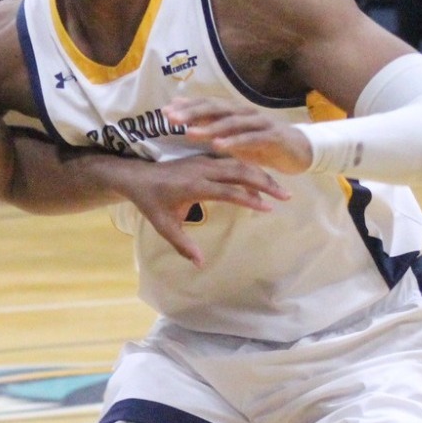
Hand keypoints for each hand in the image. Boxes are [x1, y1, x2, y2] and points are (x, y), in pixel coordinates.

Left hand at [103, 148, 289, 265]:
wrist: (136, 177)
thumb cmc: (151, 203)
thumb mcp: (164, 226)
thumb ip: (183, 245)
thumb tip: (200, 264)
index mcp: (193, 186)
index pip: (228, 191)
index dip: (249, 199)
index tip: (268, 208)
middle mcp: (202, 170)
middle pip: (240, 172)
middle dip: (264, 183)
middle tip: (285, 196)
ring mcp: (204, 161)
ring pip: (238, 163)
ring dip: (260, 174)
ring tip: (278, 189)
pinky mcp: (204, 158)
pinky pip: (231, 160)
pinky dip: (248, 168)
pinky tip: (261, 179)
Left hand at [169, 96, 313, 174]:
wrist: (298, 152)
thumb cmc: (260, 145)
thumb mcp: (232, 137)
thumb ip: (211, 127)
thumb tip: (184, 119)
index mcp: (234, 112)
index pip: (207, 104)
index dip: (186, 106)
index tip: (163, 111)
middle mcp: (244, 113)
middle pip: (215, 108)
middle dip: (192, 112)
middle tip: (171, 118)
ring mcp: (259, 123)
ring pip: (231, 122)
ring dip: (209, 127)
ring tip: (189, 133)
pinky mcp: (271, 136)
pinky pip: (250, 138)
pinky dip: (234, 142)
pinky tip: (218, 146)